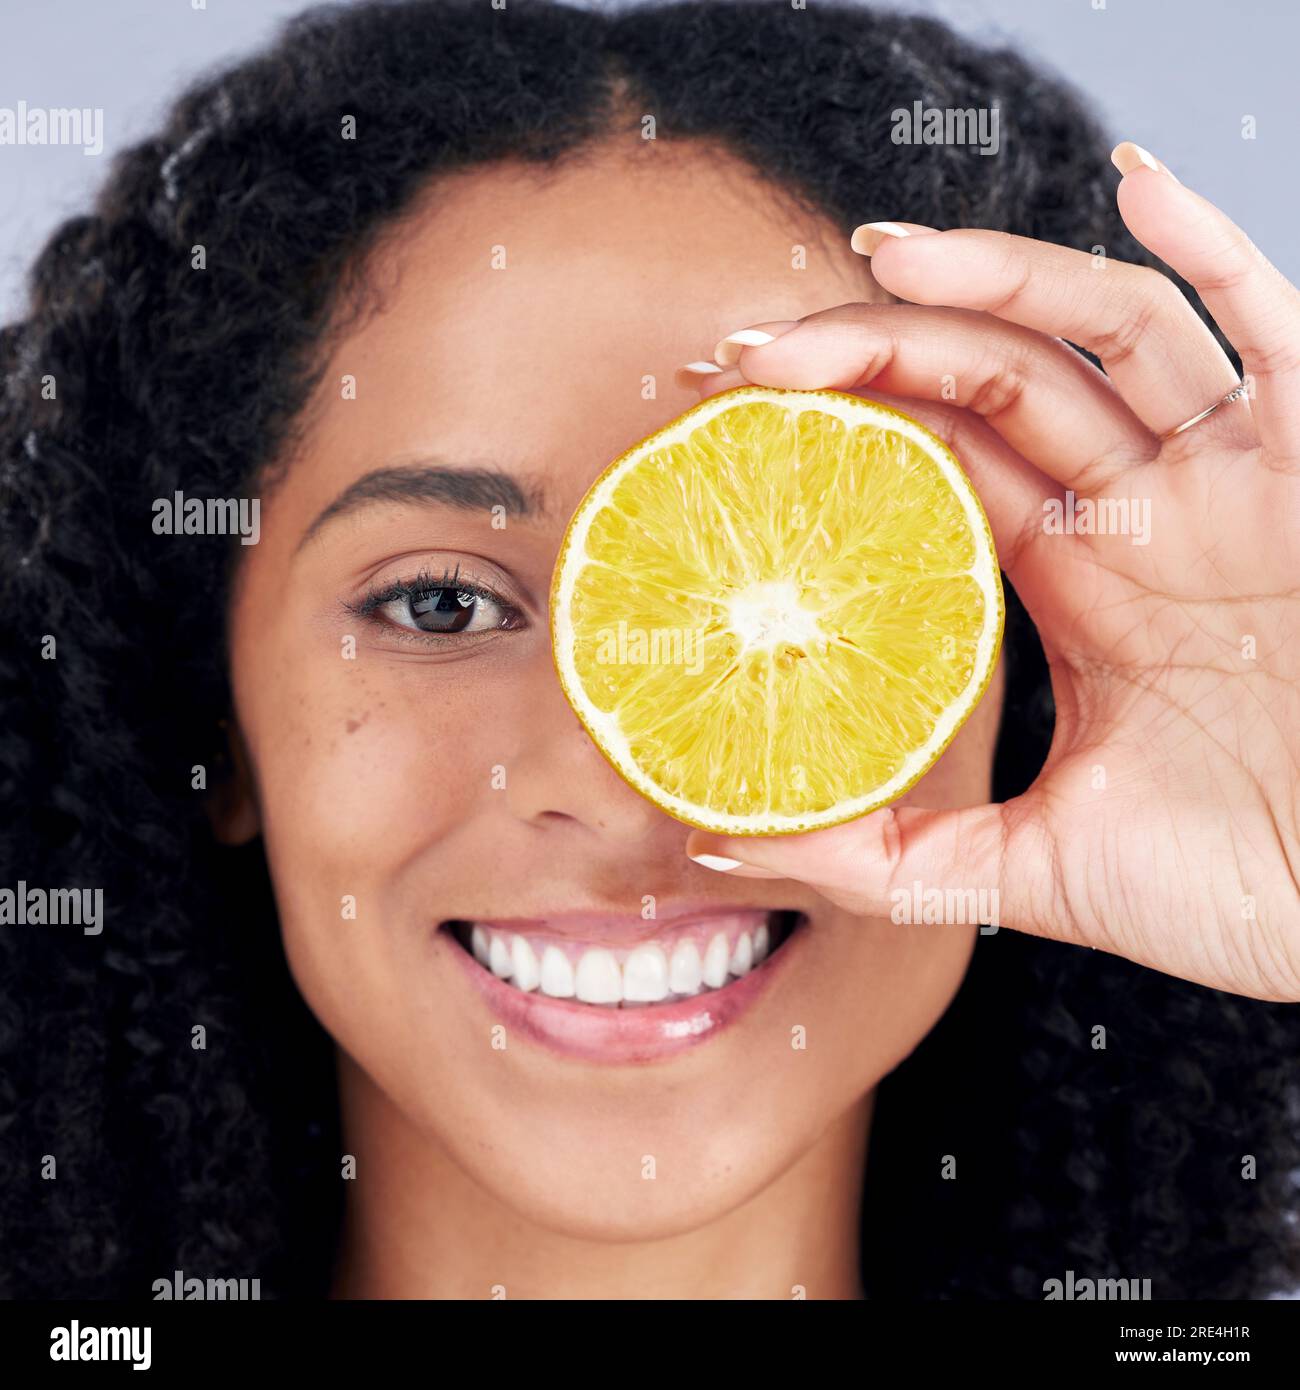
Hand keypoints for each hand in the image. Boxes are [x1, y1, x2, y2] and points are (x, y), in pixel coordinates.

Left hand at [681, 142, 1299, 1002]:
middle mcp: (1146, 513)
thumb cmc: (1232, 885)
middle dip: (877, 345)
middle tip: (756, 349)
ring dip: (1001, 277)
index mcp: (1077, 578)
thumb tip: (734, 841)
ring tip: (881, 260)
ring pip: (1111, 332)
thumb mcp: (1034, 866)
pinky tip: (1140, 182)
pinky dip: (1213, 245)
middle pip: (997, 378)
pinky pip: (1271, 330)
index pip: (942, 457)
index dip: (844, 420)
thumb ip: (894, 854)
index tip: (736, 414)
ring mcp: (1232, 483)